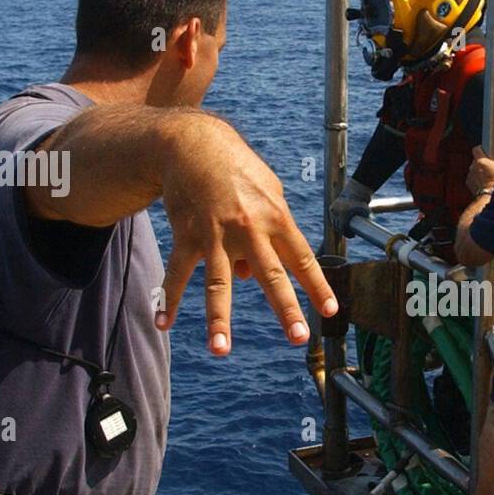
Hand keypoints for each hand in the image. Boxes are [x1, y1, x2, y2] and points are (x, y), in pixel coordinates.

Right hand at [156, 118, 336, 353]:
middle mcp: (249, 229)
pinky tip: (163, 323)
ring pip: (218, 283)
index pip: (303, 259)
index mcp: (276, 218)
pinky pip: (178, 272)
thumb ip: (269, 233)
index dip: (317, 286)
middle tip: (298, 337)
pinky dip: (168, 299)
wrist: (194, 145)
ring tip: (221, 349)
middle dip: (286, 309)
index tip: (330, 312)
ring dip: (219, 320)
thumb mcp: (268, 192)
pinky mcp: (187, 235)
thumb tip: (249, 277)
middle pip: (270, 276)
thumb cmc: (239, 171)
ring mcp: (216, 234)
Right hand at [329, 178, 373, 235]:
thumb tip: (374, 229)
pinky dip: (335, 222)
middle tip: (350, 233)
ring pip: (334, 223)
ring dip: (339, 228)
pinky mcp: (331, 208)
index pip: (343, 228)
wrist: (354, 192)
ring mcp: (333, 210)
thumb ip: (370, 218)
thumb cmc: (362, 202)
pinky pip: (332, 218)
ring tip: (345, 230)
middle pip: (338, 227)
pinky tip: (340, 226)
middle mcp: (337, 212)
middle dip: (343, 231)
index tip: (353, 235)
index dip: (347, 234)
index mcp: (344, 213)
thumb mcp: (367, 211)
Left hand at [466, 146, 493, 196]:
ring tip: (489, 175)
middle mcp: (473, 167)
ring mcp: (470, 176)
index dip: (481, 149)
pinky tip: (485, 182)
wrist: (491, 198)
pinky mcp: (470, 184)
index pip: (476, 149)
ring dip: (480, 171)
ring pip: (474, 169)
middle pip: (476, 160)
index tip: (486, 151)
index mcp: (481, 161)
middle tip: (491, 166)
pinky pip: (473, 178)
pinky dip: (477, 179)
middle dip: (483, 162)